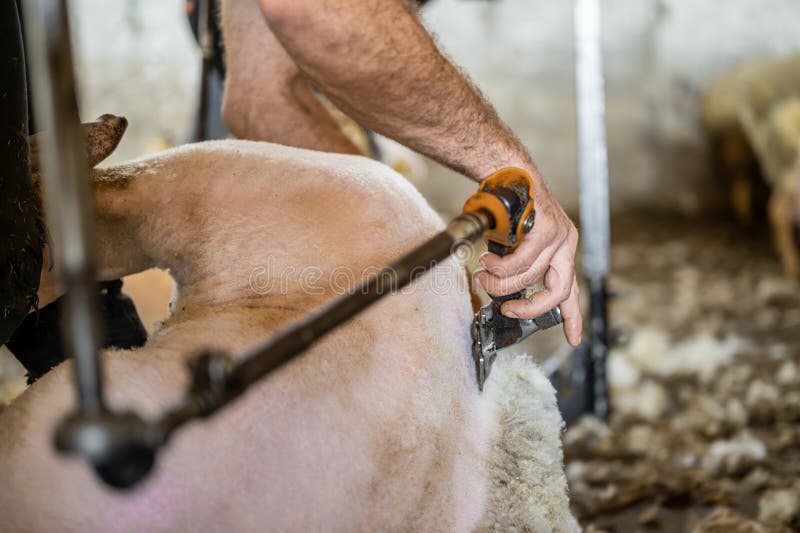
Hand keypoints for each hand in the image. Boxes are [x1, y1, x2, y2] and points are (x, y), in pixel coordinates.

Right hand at [473, 172, 581, 346]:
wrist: (504, 171)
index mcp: (562, 250)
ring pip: (531, 276)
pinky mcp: (548, 226)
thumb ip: (518, 266)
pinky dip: (502, 266)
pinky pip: (523, 261)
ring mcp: (560, 234)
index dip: (572, 317)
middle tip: (506, 307)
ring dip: (501, 282)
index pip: (571, 290)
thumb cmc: (505, 205)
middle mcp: (566, 243)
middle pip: (557, 291)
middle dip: (529, 307)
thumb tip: (505, 292)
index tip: (573, 339)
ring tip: (483, 273)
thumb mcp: (515, 243)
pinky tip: (487, 261)